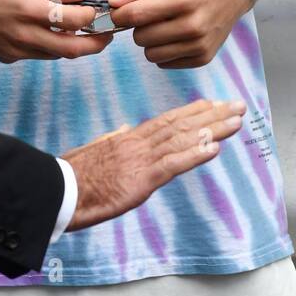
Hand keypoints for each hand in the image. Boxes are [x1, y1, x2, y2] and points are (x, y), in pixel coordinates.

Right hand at [0, 0, 112, 62]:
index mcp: (27, 9)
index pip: (72, 20)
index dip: (91, 16)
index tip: (98, 9)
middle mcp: (23, 35)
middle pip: (71, 49)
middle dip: (96, 44)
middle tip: (108, 35)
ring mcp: (14, 50)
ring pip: (55, 55)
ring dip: (73, 46)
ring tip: (83, 32)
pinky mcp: (5, 57)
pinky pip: (37, 55)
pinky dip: (50, 46)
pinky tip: (52, 32)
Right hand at [64, 98, 246, 229]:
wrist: (58, 191)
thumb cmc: (71, 176)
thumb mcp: (93, 151)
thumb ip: (111, 139)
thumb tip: (124, 129)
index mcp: (127, 138)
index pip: (166, 121)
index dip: (192, 112)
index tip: (212, 104)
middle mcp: (138, 143)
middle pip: (181, 126)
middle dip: (212, 116)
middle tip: (237, 105)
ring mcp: (140, 161)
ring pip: (183, 141)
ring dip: (213, 130)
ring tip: (236, 121)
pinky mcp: (140, 181)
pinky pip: (173, 165)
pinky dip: (195, 155)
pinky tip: (215, 148)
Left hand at [107, 0, 251, 68]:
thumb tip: (114, 3)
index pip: (135, 15)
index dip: (120, 14)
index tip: (121, 9)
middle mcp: (193, 26)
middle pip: (141, 38)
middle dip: (138, 26)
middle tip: (150, 13)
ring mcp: (200, 45)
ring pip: (151, 55)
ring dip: (150, 41)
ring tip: (162, 23)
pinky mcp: (203, 58)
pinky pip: (165, 63)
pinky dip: (164, 51)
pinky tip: (174, 34)